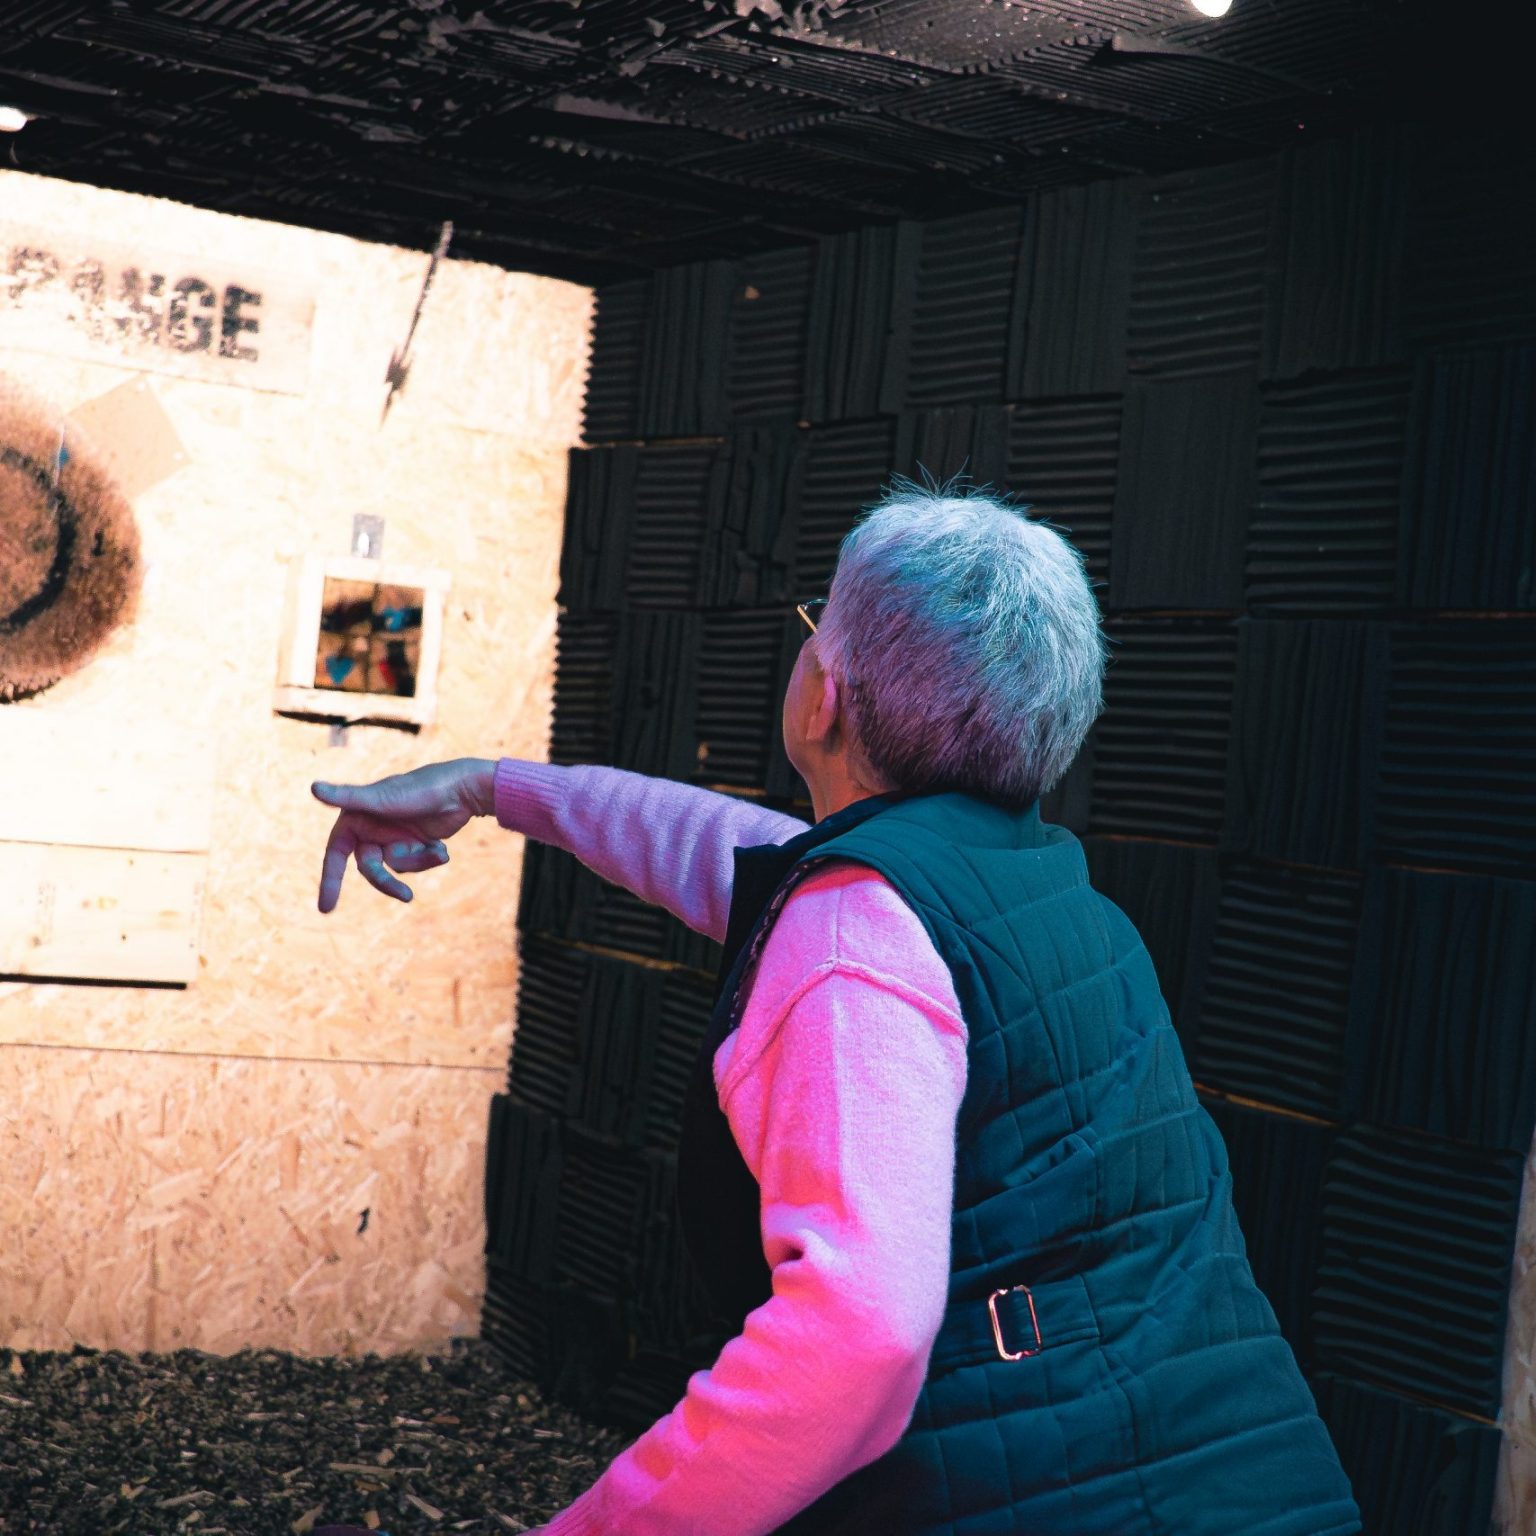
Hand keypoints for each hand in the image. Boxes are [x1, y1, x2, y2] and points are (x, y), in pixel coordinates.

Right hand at [312, 757, 495, 911]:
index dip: (330, 880)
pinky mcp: (416, 842)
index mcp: (356, 817)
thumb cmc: (419, 789)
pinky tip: (442, 848)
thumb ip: (348, 796)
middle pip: (370, 868)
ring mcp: (395, 836)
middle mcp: (373, 828)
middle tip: (407, 897)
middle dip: (388, 882)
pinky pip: (416, 864)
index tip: (326, 908)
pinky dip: (430, 859)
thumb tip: (313, 787)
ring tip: (440, 853)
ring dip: (418, 863)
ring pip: (397, 867)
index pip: (336, 853)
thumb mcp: (382, 799)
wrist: (462, 788)